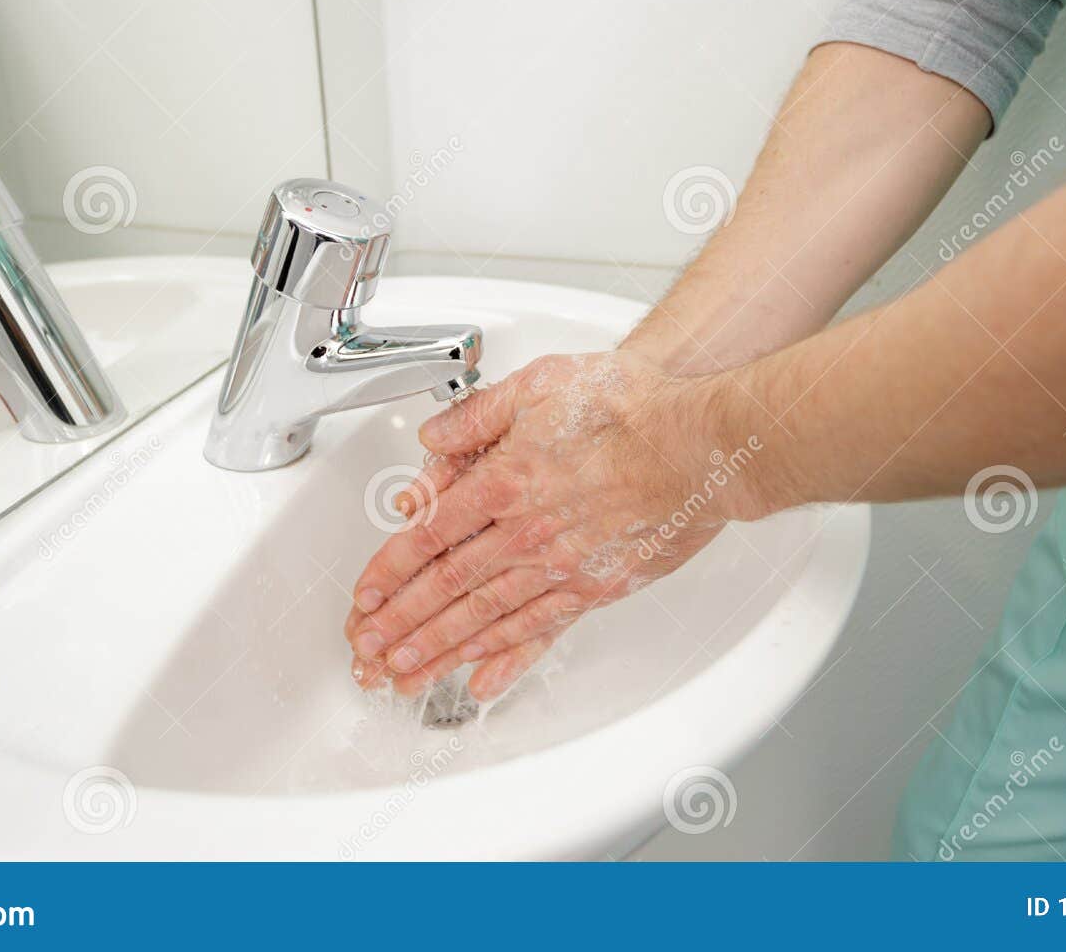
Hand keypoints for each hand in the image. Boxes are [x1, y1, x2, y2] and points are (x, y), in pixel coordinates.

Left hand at [343, 351, 765, 700]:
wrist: (701, 442)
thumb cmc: (631, 406)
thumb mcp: (538, 384)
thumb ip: (476, 416)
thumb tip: (432, 440)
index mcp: (506, 482)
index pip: (429, 536)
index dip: (389, 570)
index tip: (363, 596)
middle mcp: (528, 534)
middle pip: (447, 587)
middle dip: (399, 625)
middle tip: (365, 652)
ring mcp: (564, 568)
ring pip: (485, 618)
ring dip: (438, 650)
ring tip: (403, 675)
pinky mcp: (599, 588)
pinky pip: (541, 631)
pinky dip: (507, 660)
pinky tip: (482, 681)